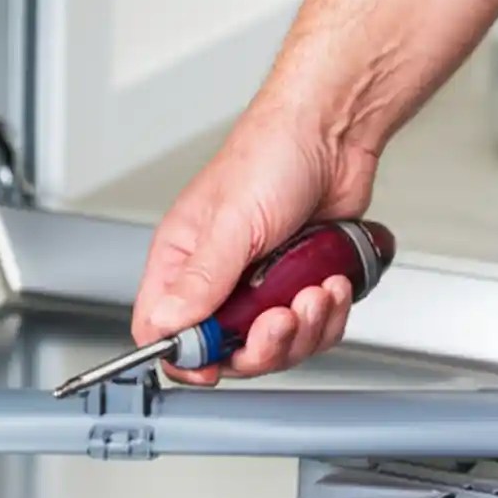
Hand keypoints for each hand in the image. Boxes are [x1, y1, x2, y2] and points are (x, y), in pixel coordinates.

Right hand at [130, 97, 375, 385]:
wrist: (334, 133)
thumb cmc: (272, 154)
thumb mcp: (230, 223)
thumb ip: (200, 281)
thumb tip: (167, 322)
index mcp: (182, 260)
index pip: (163, 328)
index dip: (186, 356)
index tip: (212, 364)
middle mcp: (219, 278)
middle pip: (227, 350)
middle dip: (262, 345)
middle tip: (280, 318)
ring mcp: (262, 286)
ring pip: (276, 345)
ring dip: (304, 328)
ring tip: (315, 291)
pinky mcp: (300, 286)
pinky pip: (313, 329)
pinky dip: (329, 315)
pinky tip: (332, 283)